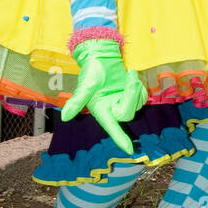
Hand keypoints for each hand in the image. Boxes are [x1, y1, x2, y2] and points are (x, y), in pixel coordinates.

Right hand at [62, 38, 147, 154]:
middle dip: (131, 95)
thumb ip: (76, 102)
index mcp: (101, 110)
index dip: (120, 139)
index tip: (130, 150)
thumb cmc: (91, 70)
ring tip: (128, 75)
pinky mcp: (131, 96)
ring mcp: (123, 103)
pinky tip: (131, 78)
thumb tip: (64, 117)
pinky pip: (142, 97)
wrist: (101, 56)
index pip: (112, 127)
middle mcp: (112, 110)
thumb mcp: (84, 85)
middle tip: (130, 77)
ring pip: (137, 104)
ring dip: (135, 88)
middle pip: (128, 113)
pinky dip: (139, 88)